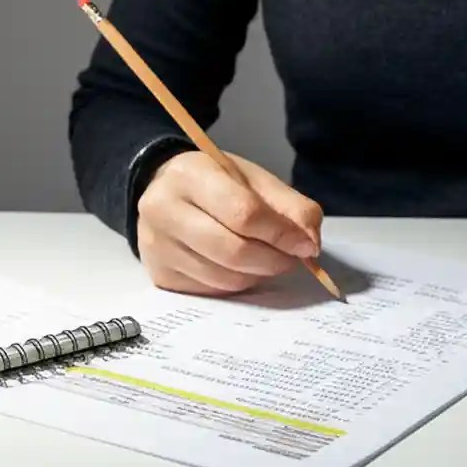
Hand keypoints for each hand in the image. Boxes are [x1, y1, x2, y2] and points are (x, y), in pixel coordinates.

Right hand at [136, 150, 321, 295]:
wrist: (163, 191)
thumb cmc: (214, 182)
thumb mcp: (253, 179)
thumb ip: (289, 206)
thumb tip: (310, 243)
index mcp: (189, 175)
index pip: (243, 213)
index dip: (281, 234)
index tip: (306, 245)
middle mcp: (163, 210)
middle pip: (233, 251)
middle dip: (273, 260)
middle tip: (291, 258)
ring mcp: (157, 247)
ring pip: (224, 278)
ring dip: (257, 275)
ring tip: (266, 259)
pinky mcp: (160, 275)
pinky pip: (211, 292)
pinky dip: (236, 284)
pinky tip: (239, 267)